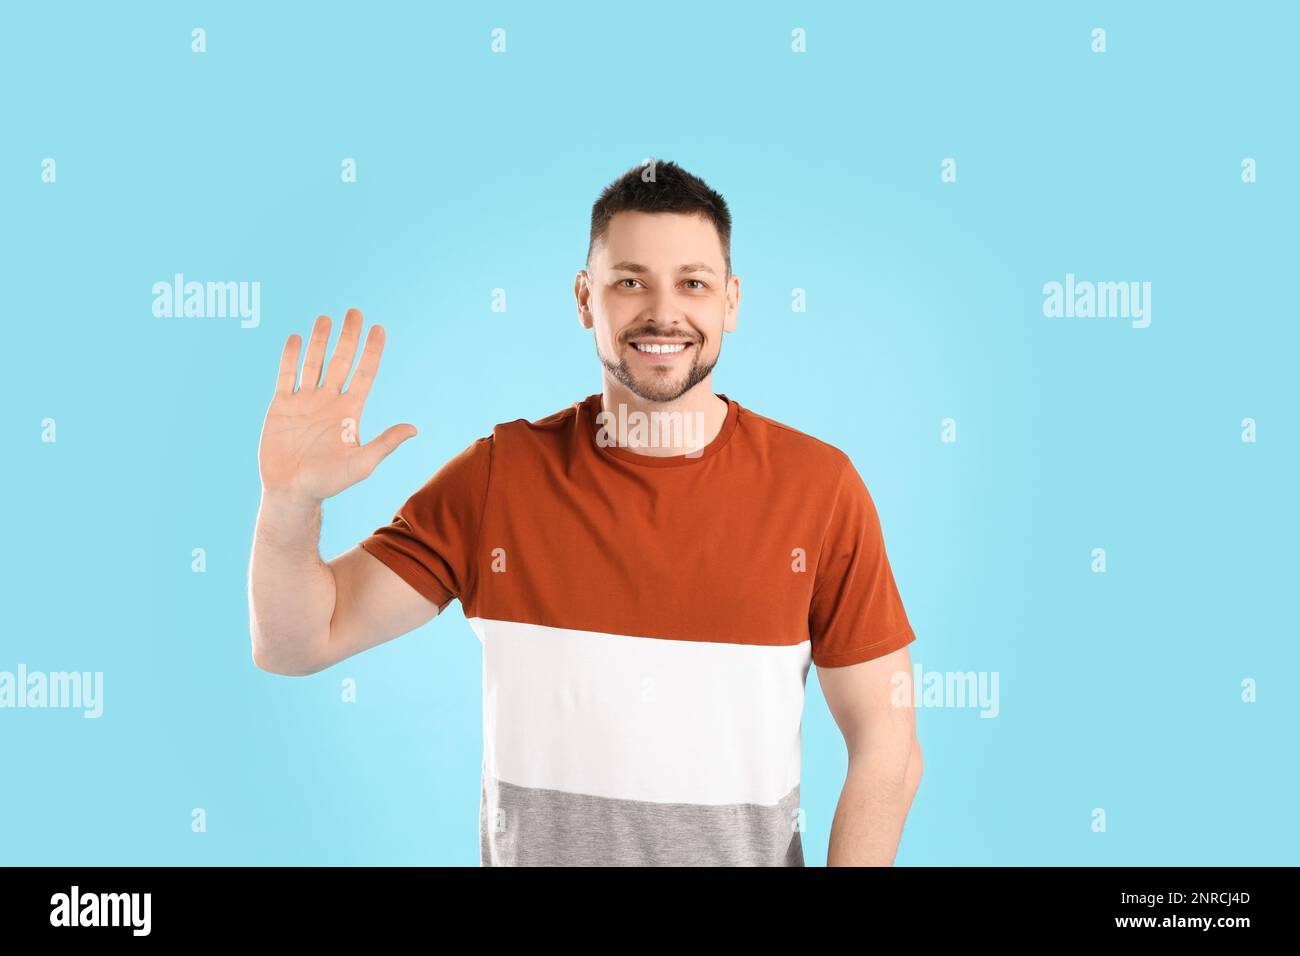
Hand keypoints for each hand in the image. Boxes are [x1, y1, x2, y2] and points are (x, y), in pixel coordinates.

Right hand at [258, 308, 415, 501]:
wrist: (292, 492)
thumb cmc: (329, 482)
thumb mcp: (362, 463)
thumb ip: (385, 443)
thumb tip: (414, 428)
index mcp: (349, 411)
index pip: (364, 373)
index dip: (372, 351)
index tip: (379, 328)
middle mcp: (329, 401)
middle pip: (341, 360)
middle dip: (348, 337)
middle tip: (355, 312)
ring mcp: (305, 401)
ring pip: (314, 362)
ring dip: (320, 340)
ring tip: (327, 318)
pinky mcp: (281, 405)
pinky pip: (286, 375)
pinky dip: (290, 356)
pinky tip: (296, 338)